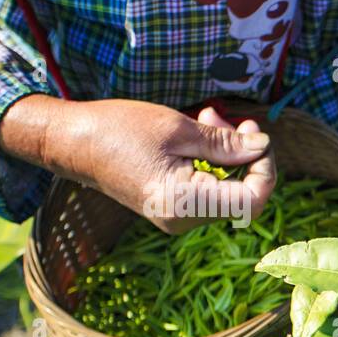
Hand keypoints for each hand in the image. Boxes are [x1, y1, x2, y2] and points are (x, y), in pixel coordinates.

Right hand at [0, 95, 274, 232]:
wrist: (72, 142)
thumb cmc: (118, 129)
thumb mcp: (178, 128)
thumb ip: (226, 143)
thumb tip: (263, 147)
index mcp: (184, 203)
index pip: (252, 201)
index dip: (266, 170)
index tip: (259, 137)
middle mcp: (184, 220)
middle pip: (243, 196)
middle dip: (247, 155)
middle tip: (234, 118)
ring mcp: (179, 218)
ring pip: (228, 190)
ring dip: (229, 153)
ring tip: (209, 116)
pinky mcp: (174, 208)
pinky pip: (210, 188)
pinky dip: (213, 161)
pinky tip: (200, 133)